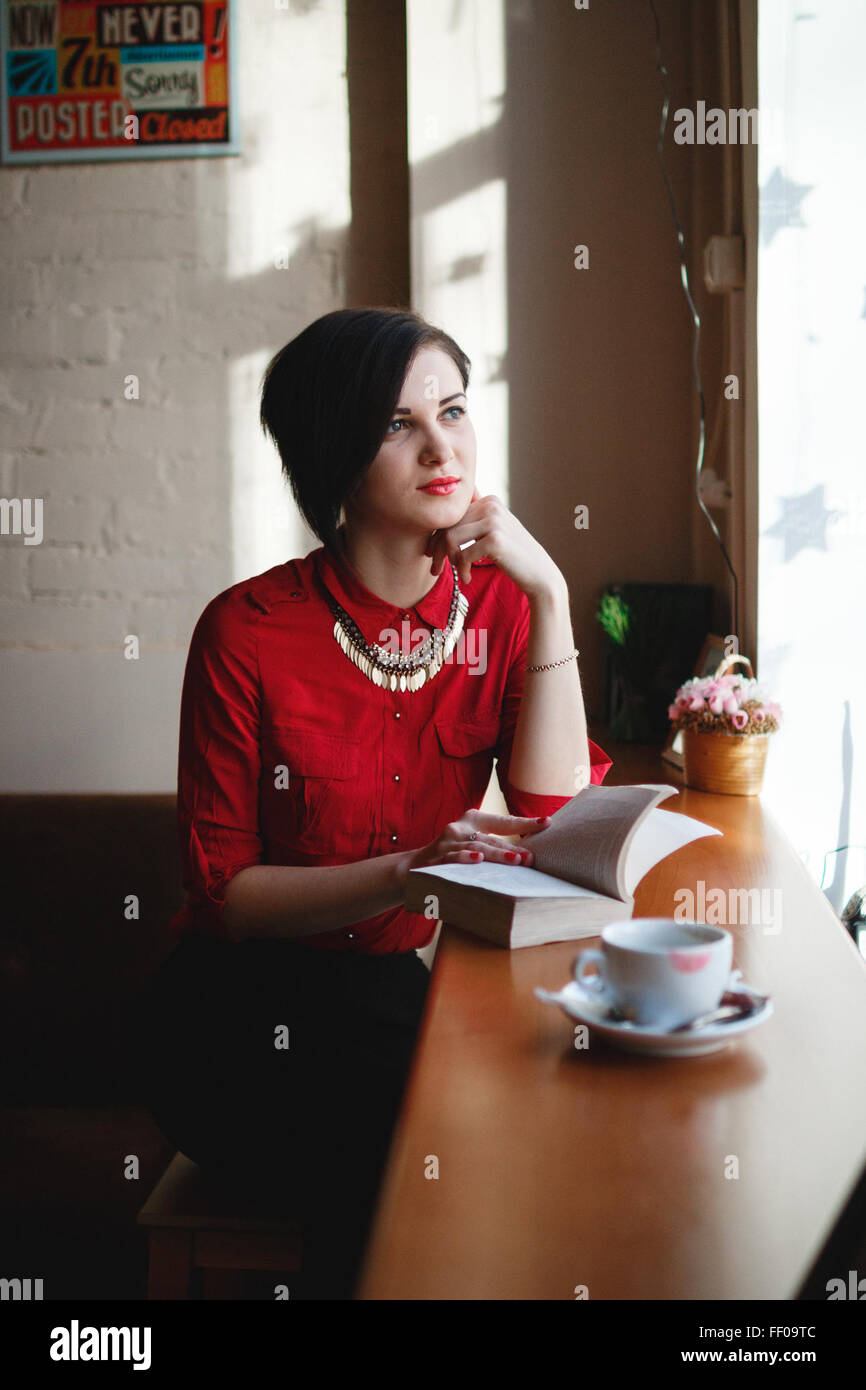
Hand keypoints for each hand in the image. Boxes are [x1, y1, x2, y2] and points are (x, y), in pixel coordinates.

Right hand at [397, 808, 551, 884]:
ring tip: (516, 860)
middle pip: (491, 838)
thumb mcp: (472, 846)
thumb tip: (528, 857)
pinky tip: (478, 860)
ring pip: (476, 848)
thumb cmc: (451, 858)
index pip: (503, 822)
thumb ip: (494, 846)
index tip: (547, 822)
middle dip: (512, 848)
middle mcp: (459, 828)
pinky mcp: (436, 857)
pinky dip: (465, 858)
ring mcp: (447, 842)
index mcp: (472, 820)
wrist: (412, 871)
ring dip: (497, 855)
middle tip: (531, 857)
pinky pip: (453, 858)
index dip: (524, 823)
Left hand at [424, 488, 563, 598]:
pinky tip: (468, 578)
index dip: (437, 536)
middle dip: (439, 550)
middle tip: (436, 570)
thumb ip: (475, 520)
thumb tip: (442, 513)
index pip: (452, 516)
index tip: (432, 554)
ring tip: (460, 572)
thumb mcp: (494, 531)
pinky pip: (462, 554)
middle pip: (448, 525)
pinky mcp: (495, 539)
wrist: (539, 573)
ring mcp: (494, 521)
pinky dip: (461, 569)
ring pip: (450, 537)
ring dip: (450, 559)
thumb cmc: (513, 555)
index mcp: (489, 500)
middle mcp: (492, 505)